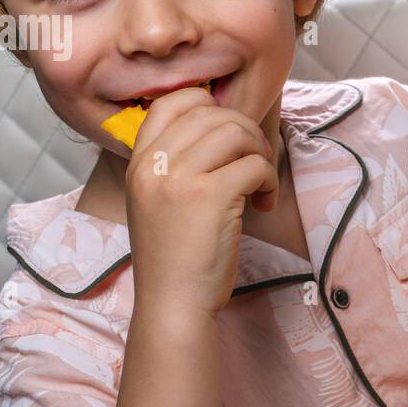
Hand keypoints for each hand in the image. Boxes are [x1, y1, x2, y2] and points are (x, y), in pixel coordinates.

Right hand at [124, 86, 277, 315]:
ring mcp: (179, 178)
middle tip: (256, 164)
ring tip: (260, 184)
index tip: (230, 137)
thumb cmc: (174, 258)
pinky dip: (269, 180)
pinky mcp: (210, 196)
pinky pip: (254, 164)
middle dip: (246, 133)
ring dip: (260, 154)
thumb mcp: (157, 201)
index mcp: (138, 162)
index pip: (172, 101)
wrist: (172, 305)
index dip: (210, 107)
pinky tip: (263, 203)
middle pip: (212, 113)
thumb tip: (225, 129)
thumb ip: (175, 164)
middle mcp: (153, 164)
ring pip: (236, 132)